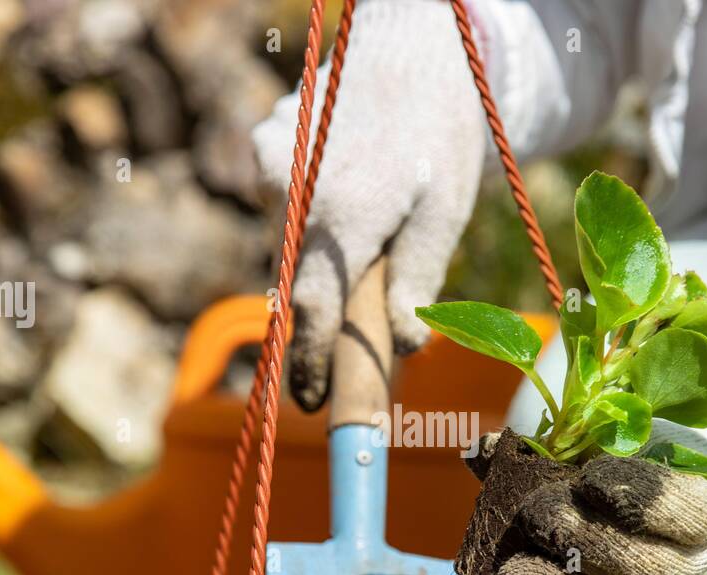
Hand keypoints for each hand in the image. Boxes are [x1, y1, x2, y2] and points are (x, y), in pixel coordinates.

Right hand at [251, 0, 485, 409]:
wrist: (413, 41)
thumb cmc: (439, 130)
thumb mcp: (445, 211)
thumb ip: (419, 281)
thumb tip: (406, 346)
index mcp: (342, 214)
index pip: (312, 312)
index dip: (310, 364)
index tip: (311, 402)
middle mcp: (292, 189)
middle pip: (294, 279)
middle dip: (321, 304)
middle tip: (357, 308)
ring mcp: (269, 162)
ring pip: (284, 240)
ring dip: (315, 253)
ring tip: (367, 219)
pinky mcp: (261, 142)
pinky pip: (278, 201)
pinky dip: (307, 210)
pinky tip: (346, 182)